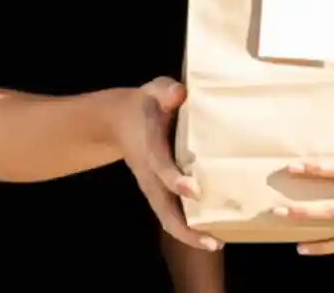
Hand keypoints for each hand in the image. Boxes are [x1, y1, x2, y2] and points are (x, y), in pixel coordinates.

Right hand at [114, 77, 221, 251]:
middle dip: (186, 228)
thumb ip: (166, 91)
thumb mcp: (154, 91)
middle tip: (213, 241)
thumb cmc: (144, 105)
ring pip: (168, 219)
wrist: (116, 121)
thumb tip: (179, 93)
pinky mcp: (160, 192)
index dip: (175, 180)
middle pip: (164, 210)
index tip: (194, 189)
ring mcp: (154, 187)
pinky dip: (191, 228)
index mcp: (150, 149)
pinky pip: (173, 216)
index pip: (161, 168)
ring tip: (217, 242)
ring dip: (190, 234)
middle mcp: (151, 175)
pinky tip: (214, 233)